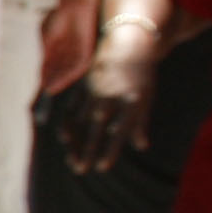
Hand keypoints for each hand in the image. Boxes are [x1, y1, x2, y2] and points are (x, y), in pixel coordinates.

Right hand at [36, 0, 98, 97]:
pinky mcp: (88, 49)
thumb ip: (47, 51)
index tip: (41, 85)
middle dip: (54, 79)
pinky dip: (71, 73)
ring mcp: (78, 50)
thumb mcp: (48, 35)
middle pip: (61, 69)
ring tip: (53, 88)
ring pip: (69, 69)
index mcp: (60, 46)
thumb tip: (43, 65)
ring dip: (61, 79)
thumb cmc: (60, 16)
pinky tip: (64, 79)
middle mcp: (70, 51)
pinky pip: (80, 65)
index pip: (53, 64)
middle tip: (47, 90)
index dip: (47, 74)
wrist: (75, 4)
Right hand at [56, 34, 161, 173]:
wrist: (128, 42)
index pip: (119, 131)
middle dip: (88, 150)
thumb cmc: (142, 73)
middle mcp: (111, 97)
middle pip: (96, 129)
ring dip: (75, 142)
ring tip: (72, 160)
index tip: (102, 167)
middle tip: (81, 169)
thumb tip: (141, 146)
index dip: (110, 150)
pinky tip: (65, 138)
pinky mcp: (84, 85)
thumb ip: (141, 122)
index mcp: (130, 101)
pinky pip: (73, 106)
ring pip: (81, 120)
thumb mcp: (147, 97)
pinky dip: (68, 122)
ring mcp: (95, 91)